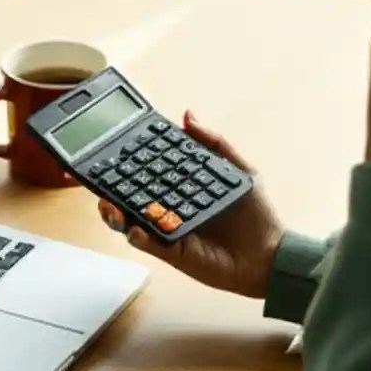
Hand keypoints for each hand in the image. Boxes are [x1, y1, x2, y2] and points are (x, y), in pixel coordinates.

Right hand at [98, 111, 284, 298]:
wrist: (270, 255)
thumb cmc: (257, 215)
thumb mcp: (238, 170)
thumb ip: (214, 143)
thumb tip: (187, 115)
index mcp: (182, 189)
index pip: (150, 174)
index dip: (130, 165)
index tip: (115, 152)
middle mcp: (171, 210)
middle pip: (132, 199)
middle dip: (111, 191)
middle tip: (101, 182)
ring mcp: (170, 232)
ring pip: (132, 222)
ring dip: (116, 215)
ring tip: (110, 207)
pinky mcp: (173, 253)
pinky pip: (149, 245)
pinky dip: (138, 237)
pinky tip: (135, 228)